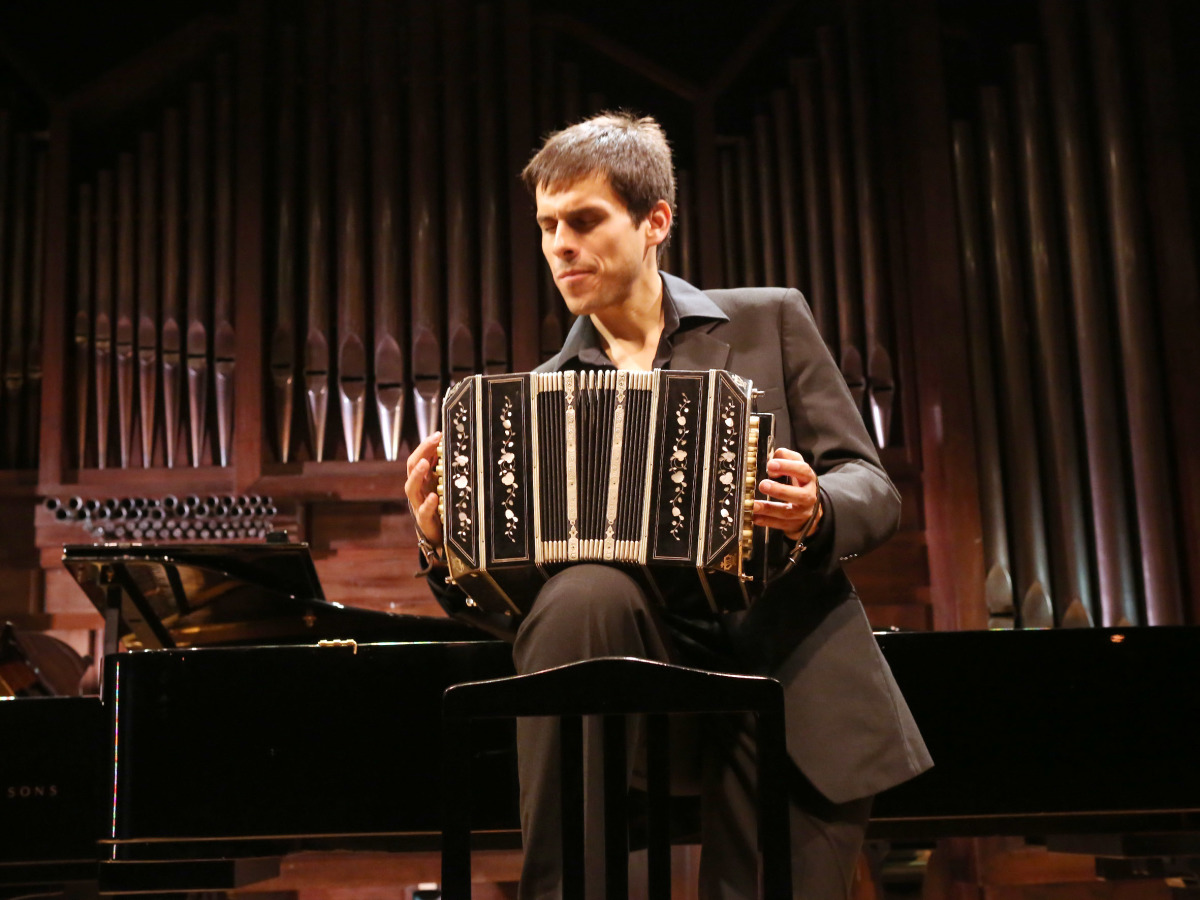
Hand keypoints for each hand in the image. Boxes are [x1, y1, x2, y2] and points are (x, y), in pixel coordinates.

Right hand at [405, 431, 443, 546]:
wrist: (441, 534)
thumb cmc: (442, 506)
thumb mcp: (444, 485)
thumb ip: (445, 469)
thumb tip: (454, 447)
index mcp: (423, 479)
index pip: (419, 457)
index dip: (426, 445)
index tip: (439, 434)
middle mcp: (418, 489)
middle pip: (412, 467)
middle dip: (422, 452)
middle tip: (434, 441)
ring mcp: (419, 504)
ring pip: (411, 488)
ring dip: (417, 474)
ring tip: (424, 463)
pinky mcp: (424, 520)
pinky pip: (424, 511)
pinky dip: (428, 504)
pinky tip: (433, 497)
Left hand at [753, 447, 822, 539]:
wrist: (809, 507)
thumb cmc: (798, 483)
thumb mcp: (795, 466)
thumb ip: (785, 457)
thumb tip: (772, 460)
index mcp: (809, 479)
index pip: (802, 470)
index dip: (787, 466)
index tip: (771, 465)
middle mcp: (809, 496)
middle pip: (799, 495)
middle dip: (780, 490)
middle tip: (763, 485)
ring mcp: (802, 513)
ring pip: (787, 512)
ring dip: (768, 508)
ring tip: (753, 504)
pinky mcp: (794, 525)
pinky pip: (779, 524)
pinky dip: (766, 521)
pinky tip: (754, 517)